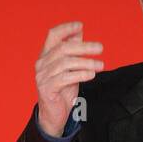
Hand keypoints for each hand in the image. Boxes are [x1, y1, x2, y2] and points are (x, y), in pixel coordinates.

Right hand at [35, 22, 103, 136]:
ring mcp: (43, 76)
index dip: (66, 28)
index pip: (53, 35)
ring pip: (66, 63)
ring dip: (86, 63)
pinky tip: (91, 75)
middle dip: (84, 47)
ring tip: (100, 65)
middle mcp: (42, 63)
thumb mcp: (70, 68)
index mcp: (46, 55)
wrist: (54, 115)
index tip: (80, 26)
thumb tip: (79, 32)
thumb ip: (73, 51)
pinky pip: (65, 78)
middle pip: (63, 48)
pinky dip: (80, 75)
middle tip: (100, 48)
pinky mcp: (47, 88)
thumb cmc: (63, 90)